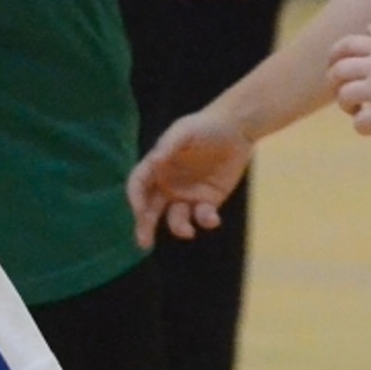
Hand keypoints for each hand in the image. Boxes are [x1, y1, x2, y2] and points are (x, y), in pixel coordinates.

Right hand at [126, 110, 253, 248]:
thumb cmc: (204, 126)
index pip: (138, 186)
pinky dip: (205, 221)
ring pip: (175, 219)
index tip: (139, 211)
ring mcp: (187, 195)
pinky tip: (212, 218)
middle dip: (145, 226)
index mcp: (156, 168)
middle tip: (144, 243)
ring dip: (178, 227)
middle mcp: (167, 185)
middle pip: (149, 210)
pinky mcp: (207, 202)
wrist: (235, 130)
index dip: (135, 199)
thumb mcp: (184, 130)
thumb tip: (155, 161)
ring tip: (187, 232)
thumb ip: (169, 145)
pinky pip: (201, 217)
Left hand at [328, 25, 370, 132]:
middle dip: (334, 85)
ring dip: (345, 107)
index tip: (337, 71)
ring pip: (344, 95)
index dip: (333, 58)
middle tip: (347, 95)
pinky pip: (360, 121)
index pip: (345, 45)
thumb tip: (368, 27)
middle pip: (337, 71)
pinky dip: (361, 127)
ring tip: (359, 111)